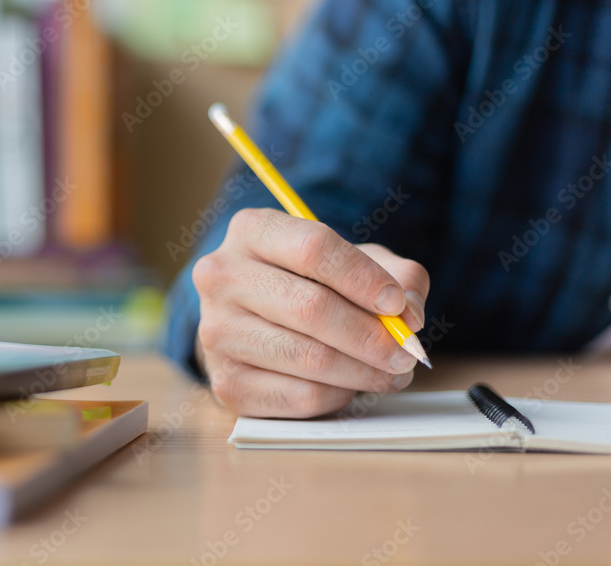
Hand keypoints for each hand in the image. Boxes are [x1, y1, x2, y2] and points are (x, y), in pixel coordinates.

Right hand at [192, 208, 428, 417]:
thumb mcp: (354, 263)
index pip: (312, 247)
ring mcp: (216, 331)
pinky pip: (300, 395)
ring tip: (391, 372)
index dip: (363, 278)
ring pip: (308, 356)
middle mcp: (221, 277)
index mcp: (251, 231)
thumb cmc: (310, 285)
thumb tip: (409, 313)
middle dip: (371, 334)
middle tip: (406, 352)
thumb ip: (396, 276)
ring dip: (364, 370)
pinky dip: (339, 394)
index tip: (397, 304)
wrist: (255, 324)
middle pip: (310, 306)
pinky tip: (350, 384)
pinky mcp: (226, 382)